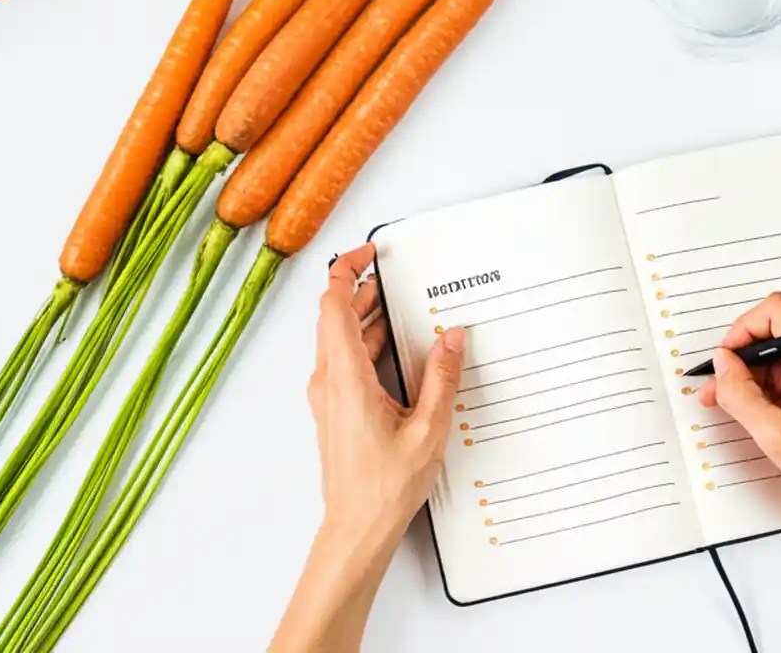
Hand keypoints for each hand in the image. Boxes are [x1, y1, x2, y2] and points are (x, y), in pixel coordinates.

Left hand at [308, 243, 466, 546]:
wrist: (357, 527)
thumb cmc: (383, 487)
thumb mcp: (427, 428)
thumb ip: (441, 377)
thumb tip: (452, 339)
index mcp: (345, 377)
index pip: (332, 305)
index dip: (347, 271)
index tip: (367, 254)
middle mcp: (329, 382)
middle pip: (335, 318)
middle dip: (363, 290)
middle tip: (393, 277)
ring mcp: (328, 396)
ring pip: (340, 340)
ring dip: (367, 318)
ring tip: (402, 308)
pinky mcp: (335, 408)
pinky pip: (346, 361)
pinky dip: (368, 344)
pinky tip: (398, 349)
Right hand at [697, 293, 780, 521]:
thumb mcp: (776, 436)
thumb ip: (739, 394)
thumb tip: (722, 363)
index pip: (777, 313)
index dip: (743, 331)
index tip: (727, 357)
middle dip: (750, 364)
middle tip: (725, 390)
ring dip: (767, 378)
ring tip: (757, 413)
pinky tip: (779, 412)